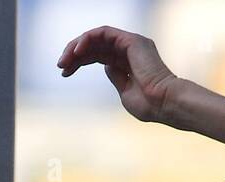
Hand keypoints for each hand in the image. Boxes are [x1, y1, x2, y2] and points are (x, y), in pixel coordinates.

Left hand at [56, 26, 178, 122]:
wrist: (164, 104)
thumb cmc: (148, 105)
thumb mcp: (125, 92)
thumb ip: (115, 77)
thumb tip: (105, 66)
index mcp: (127, 62)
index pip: (97, 55)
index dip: (78, 62)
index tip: (64, 73)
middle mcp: (130, 50)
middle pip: (94, 46)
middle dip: (74, 55)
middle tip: (60, 66)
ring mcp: (131, 43)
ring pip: (97, 37)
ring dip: (77, 46)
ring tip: (64, 61)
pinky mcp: (130, 40)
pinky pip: (104, 32)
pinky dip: (88, 39)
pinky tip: (76, 52)